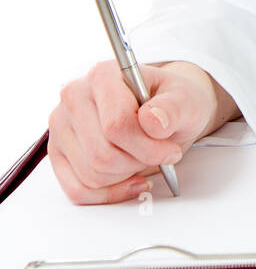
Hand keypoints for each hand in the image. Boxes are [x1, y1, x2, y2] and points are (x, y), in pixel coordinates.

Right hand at [47, 59, 237, 204]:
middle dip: (137, 162)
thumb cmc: (171, 102)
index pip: (116, 125)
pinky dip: (109, 193)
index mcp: (102, 75)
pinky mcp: (58, 152)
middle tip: (158, 154)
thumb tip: (152, 120)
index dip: (147, 147)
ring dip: (125, 175)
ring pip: (91, 174)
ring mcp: (61, 125)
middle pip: (102, 154)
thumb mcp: (186, 99)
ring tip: (142, 157)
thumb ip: (173, 108)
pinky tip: (130, 181)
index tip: (170, 151)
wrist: (163, 109)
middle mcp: (74, 96)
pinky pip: (78, 190)